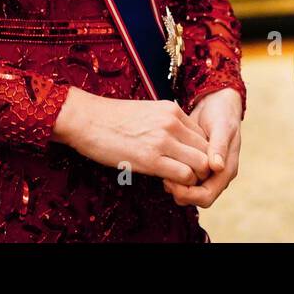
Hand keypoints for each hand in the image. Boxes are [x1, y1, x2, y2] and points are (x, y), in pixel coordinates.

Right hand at [51, 87, 211, 184]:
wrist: (86, 119)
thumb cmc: (112, 119)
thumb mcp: (147, 112)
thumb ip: (166, 123)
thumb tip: (177, 141)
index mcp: (172, 110)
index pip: (203, 135)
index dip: (199, 152)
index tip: (186, 162)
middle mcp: (173, 122)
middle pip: (207, 149)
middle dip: (202, 166)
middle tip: (186, 175)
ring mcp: (163, 140)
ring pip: (201, 164)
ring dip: (193, 177)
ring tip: (177, 181)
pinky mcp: (151, 159)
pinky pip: (183, 175)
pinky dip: (181, 184)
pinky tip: (166, 183)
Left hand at [163, 87, 241, 208]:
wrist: (217, 103)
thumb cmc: (222, 114)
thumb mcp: (222, 127)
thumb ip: (219, 147)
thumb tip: (217, 167)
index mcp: (226, 171)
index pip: (206, 196)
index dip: (188, 194)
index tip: (172, 182)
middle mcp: (216, 176)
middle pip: (195, 198)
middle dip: (179, 192)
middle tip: (163, 179)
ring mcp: (206, 171)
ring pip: (188, 191)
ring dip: (174, 185)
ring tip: (161, 171)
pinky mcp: (195, 164)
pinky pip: (184, 179)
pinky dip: (173, 175)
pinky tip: (164, 163)